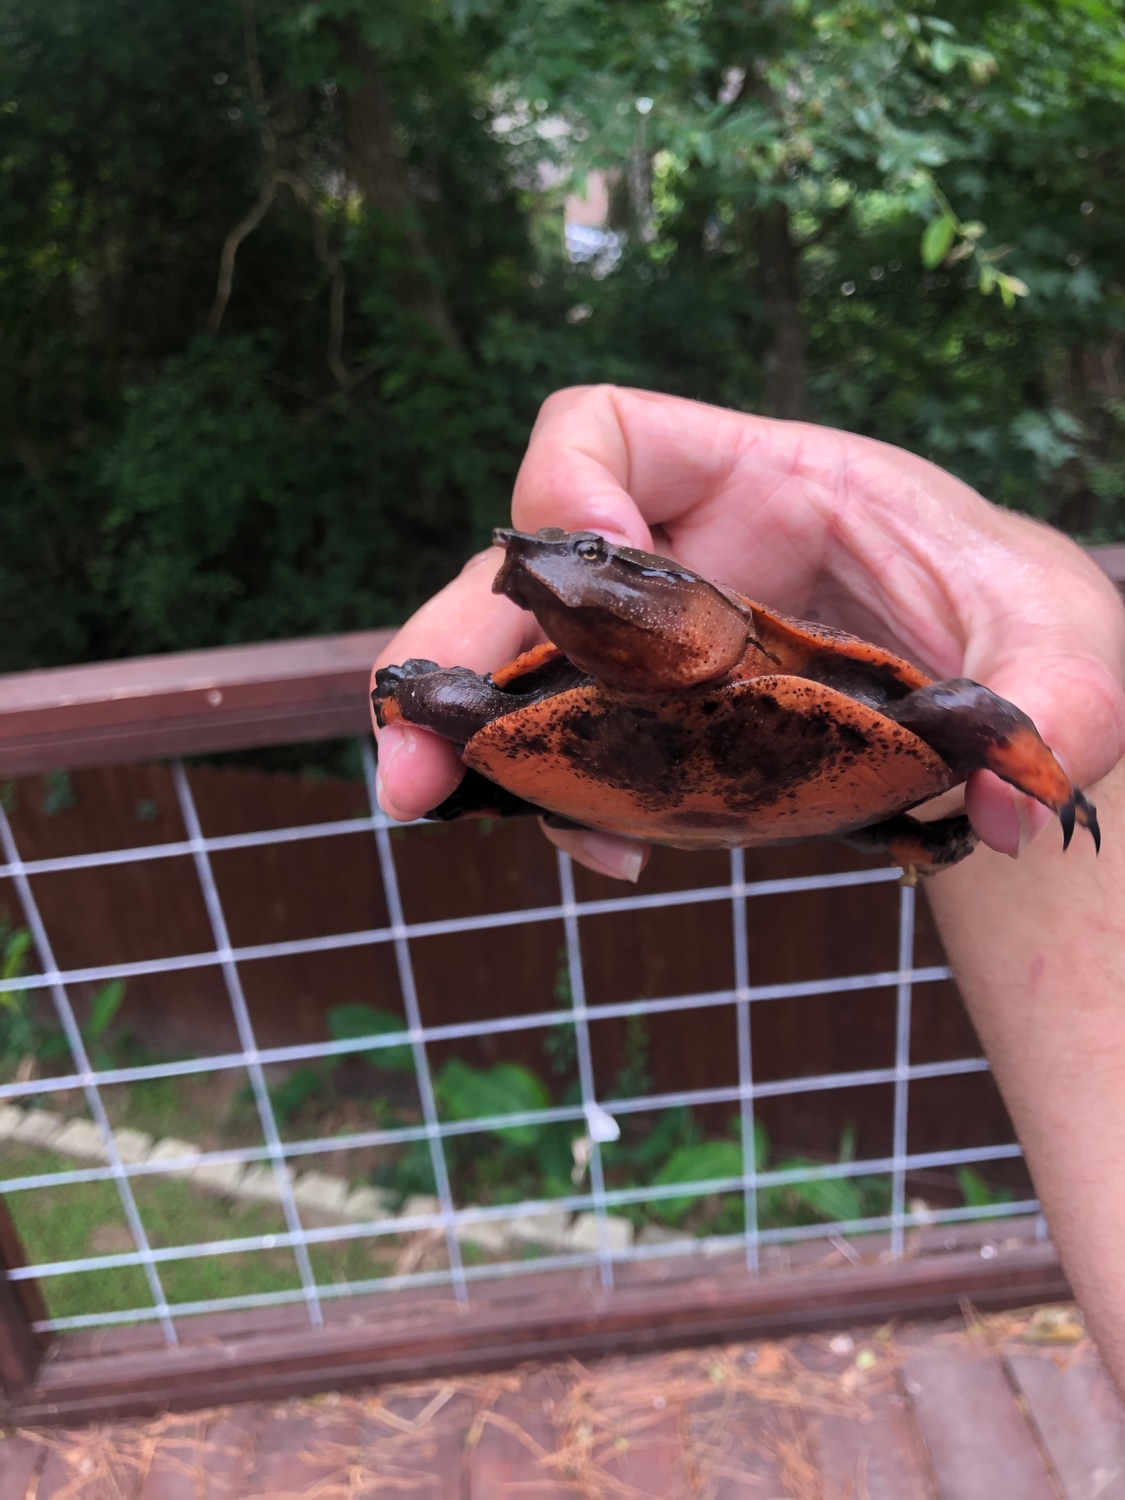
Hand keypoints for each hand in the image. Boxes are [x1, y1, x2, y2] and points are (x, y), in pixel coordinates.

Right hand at [371, 385, 1124, 879]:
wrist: (1010, 688)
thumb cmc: (1024, 620)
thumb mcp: (1068, 637)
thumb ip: (1056, 699)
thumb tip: (1006, 802)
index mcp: (760, 481)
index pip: (608, 431)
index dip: (570, 487)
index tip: (596, 573)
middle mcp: (684, 553)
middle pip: (522, 574)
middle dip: (450, 655)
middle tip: (414, 764)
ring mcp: (661, 646)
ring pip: (520, 671)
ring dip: (472, 739)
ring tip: (444, 809)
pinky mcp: (662, 725)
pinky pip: (572, 749)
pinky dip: (562, 797)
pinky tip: (610, 850)